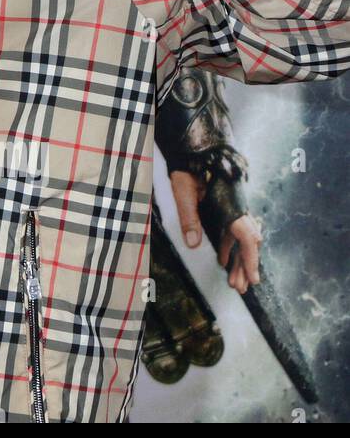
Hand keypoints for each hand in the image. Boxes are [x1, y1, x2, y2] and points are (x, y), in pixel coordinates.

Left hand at [170, 170, 262, 292]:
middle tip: (240, 288)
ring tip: (234, 282)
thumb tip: (193, 244)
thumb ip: (189, 217)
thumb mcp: (183, 191)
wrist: (196, 149)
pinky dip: (230, 248)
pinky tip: (224, 261)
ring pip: (241, 240)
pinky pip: (232, 232)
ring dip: (239, 261)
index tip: (253, 279)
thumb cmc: (188, 168)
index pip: (247, 239)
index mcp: (231, 208)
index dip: (251, 260)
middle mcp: (237, 210)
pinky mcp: (226, 208)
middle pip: (248, 244)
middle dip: (245, 267)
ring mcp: (233, 209)